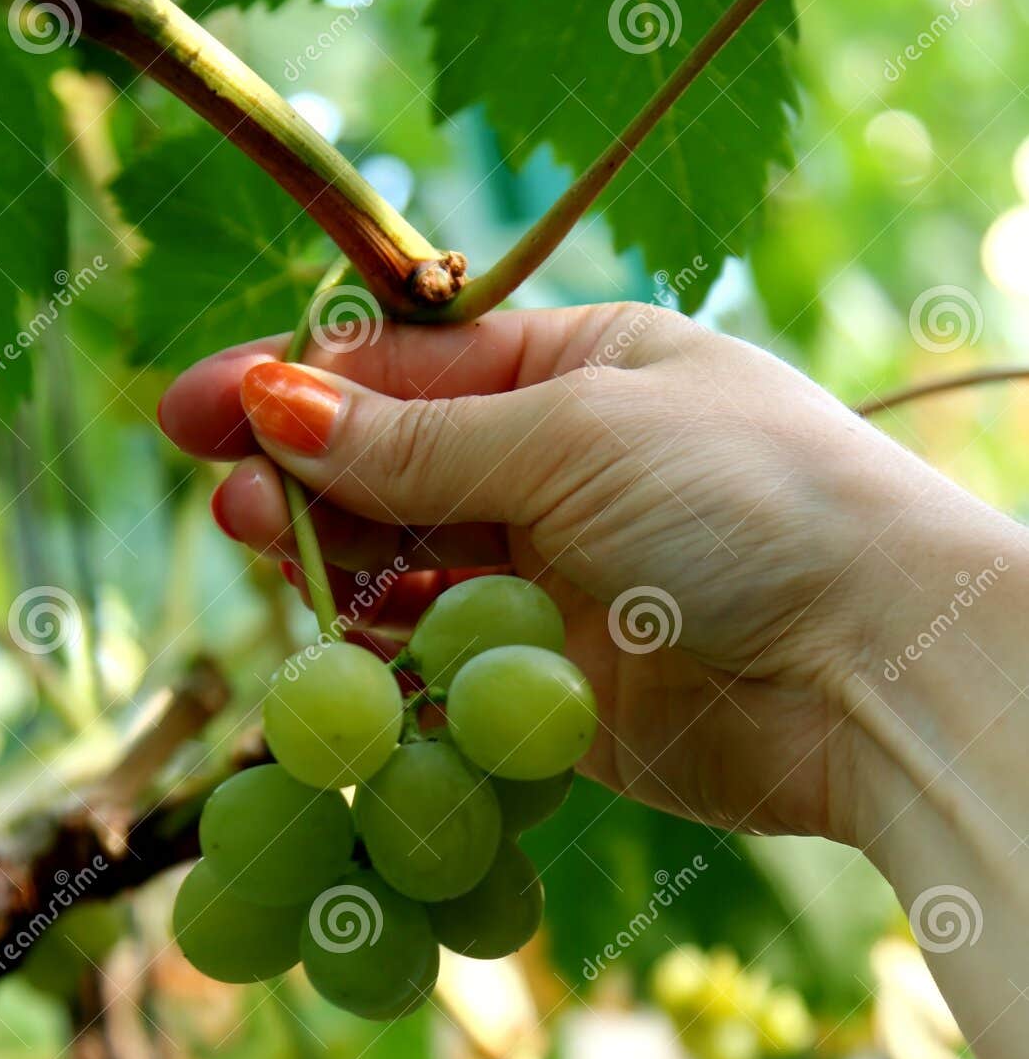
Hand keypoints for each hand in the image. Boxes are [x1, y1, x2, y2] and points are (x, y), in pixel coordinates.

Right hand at [157, 302, 1006, 844]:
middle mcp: (557, 472)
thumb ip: (423, 439)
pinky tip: (343, 655)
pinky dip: (385, 664)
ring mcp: (552, 584)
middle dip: (309, 481)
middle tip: (243, 507)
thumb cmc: (749, 503)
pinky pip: (439, 670)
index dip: (296, 386)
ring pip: (406, 572)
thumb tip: (280, 405)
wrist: (866, 668)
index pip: (407, 368)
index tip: (193, 412)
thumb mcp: (576, 434)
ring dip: (339, 572)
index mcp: (577, 370)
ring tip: (287, 570)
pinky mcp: (549, 690)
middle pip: (393, 469)